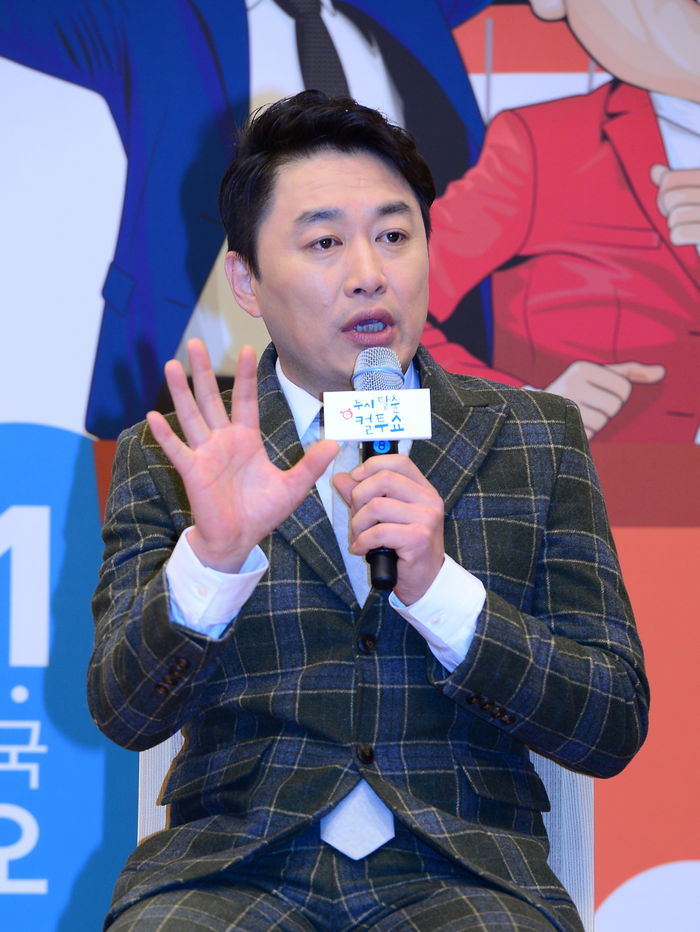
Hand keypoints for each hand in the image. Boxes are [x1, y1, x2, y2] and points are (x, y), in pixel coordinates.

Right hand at [146, 339, 338, 572]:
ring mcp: (205, 454)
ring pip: (191, 416)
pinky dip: (164, 434)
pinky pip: (177, 449)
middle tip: (196, 342)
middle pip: (211, 399)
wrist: (238, 539)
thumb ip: (311, 465)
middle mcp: (223, 440)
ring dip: (181, 392)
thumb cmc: (262, 512)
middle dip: (203, 372)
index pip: (246, 400)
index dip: (246, 376)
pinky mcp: (192, 471)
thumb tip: (335, 444)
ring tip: (171, 365)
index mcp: (246, 439)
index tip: (248, 349)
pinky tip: (152, 415)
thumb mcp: (293, 487)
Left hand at [333, 454, 443, 605]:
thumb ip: (363, 495)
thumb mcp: (384, 517)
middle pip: (384, 479)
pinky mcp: (418, 539)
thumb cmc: (403, 548)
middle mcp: (429, 500)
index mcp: (423, 490)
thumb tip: (341, 477)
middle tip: (356, 516)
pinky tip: (362, 549)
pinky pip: (378, 532)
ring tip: (359, 537)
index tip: (355, 478)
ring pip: (377, 506)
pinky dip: (362, 541)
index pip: (399, 462)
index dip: (372, 465)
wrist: (425, 581)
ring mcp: (426, 519)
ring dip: (358, 524)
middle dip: (359, 497)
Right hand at [544, 359, 664, 437]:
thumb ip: (631, 372)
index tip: (602, 393)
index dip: (619, 395)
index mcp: (582, 368)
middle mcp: (571, 383)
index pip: (623, 388)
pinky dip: (586, 432)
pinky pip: (590, 433)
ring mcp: (563, 404)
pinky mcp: (560, 424)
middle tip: (590, 405)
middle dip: (607, 410)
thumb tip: (662, 373)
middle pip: (614, 405)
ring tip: (581, 414)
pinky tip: (574, 424)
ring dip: (596, 422)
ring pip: (602, 421)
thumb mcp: (601, 375)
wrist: (539, 408)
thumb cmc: (579, 390)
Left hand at [651, 164, 699, 246]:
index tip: (672, 200)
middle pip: (671, 198)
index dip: (664, 193)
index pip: (671, 180)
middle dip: (669, 210)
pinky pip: (680, 233)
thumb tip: (654, 171)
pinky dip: (678, 236)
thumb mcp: (699, 190)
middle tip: (679, 215)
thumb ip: (680, 180)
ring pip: (676, 216)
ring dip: (676, 224)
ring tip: (687, 224)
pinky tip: (686, 234)